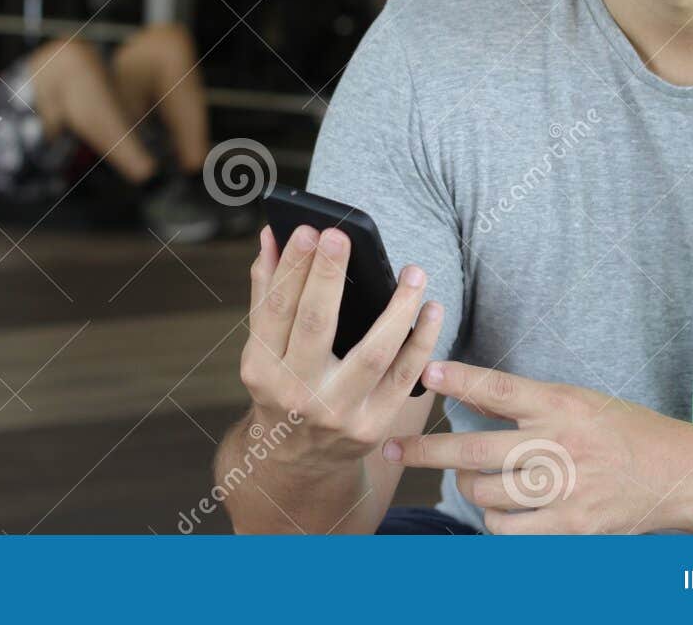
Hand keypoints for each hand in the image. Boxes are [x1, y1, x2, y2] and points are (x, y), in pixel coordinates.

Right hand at [238, 224, 442, 466]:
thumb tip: (271, 237)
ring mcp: (335, 413)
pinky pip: (403, 378)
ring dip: (397, 309)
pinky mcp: (371, 427)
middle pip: (316, 325)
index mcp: (261, 368)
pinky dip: (421, 342)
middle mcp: (295, 393)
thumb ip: (267, 293)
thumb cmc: (282, 388)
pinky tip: (431, 309)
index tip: (309, 229)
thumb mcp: (263, 350)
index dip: (292, 268)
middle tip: (342, 235)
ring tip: (414, 272)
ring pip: (371, 354)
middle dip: (328, 276)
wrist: (296, 463)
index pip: (277, 309)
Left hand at [385, 361, 692, 533]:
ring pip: (483, 493)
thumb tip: (468, 390)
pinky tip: (497, 509)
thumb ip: (524, 401)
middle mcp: (558, 445)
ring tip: (469, 479)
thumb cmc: (624, 432)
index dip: (458, 380)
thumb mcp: (578, 400)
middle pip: (473, 449)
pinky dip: (492, 520)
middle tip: (389, 449)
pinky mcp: (569, 527)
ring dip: (466, 488)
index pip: (497, 388)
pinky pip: (507, 529)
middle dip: (424, 451)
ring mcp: (563, 490)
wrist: (677, 476)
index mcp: (560, 404)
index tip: (426, 374)